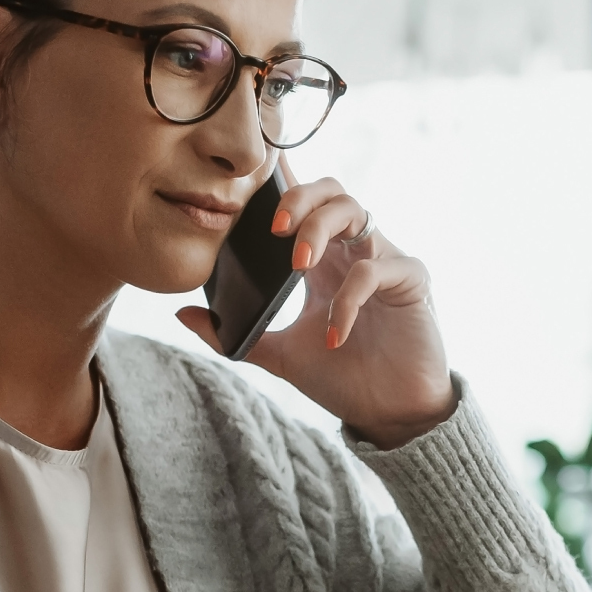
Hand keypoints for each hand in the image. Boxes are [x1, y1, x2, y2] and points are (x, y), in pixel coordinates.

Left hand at [177, 167, 454, 448]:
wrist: (389, 415)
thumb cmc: (342, 378)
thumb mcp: (279, 355)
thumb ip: (236, 335)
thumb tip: (181, 314)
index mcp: (323, 259)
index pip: (304, 203)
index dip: (283, 180)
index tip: (252, 175)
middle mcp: (353, 251)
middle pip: (331, 190)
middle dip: (300, 197)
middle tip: (274, 227)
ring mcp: (384, 259)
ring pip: (354, 211)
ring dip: (319, 229)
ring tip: (297, 264)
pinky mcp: (411, 280)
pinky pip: (374, 271)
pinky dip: (346, 300)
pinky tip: (333, 334)